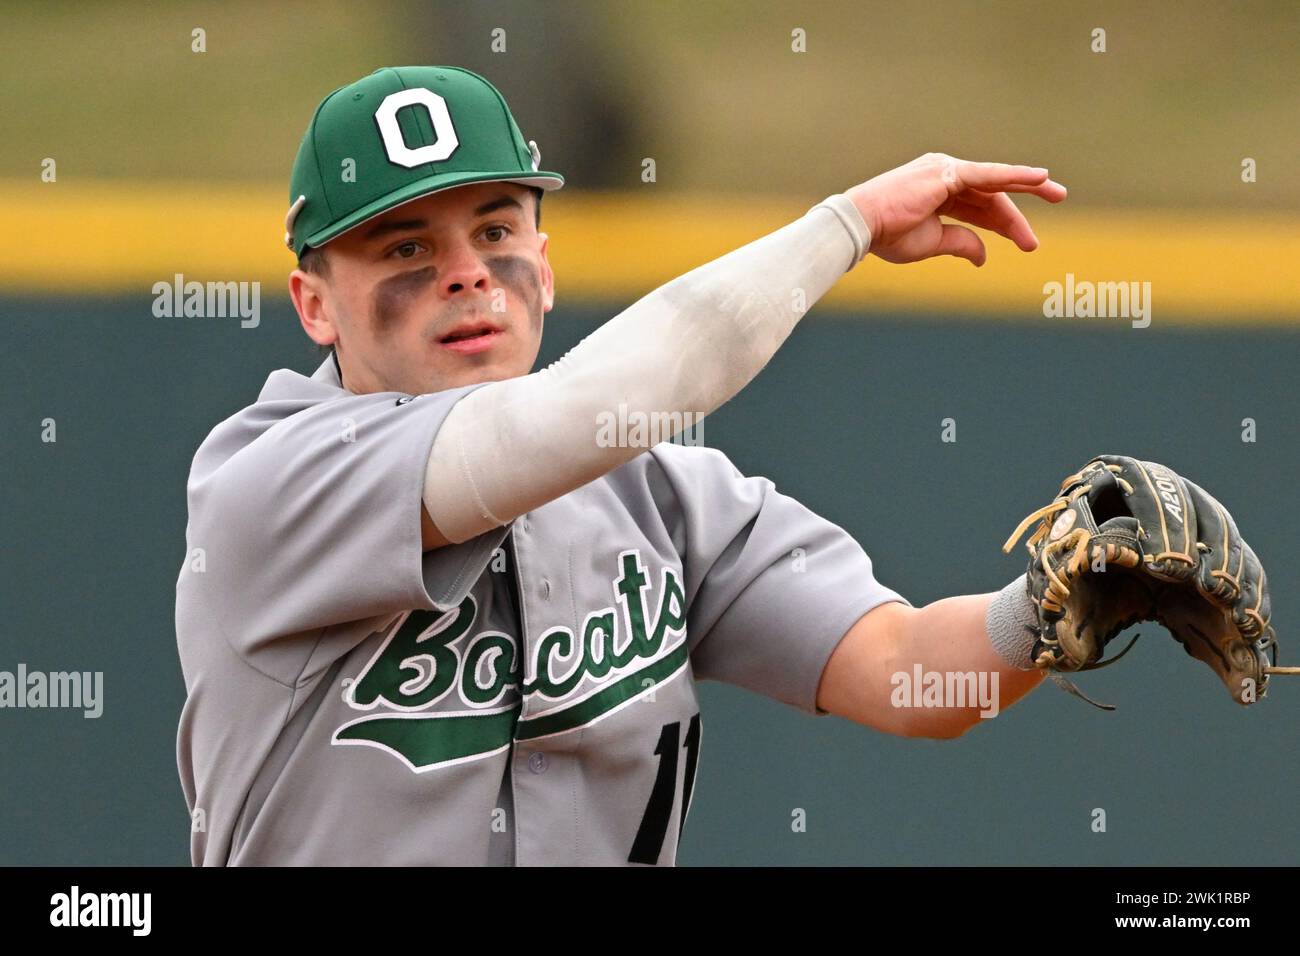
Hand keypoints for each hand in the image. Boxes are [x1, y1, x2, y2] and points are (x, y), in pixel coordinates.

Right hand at [845, 153, 1066, 266]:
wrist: (862, 226)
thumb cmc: (887, 235)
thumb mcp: (931, 243)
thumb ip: (961, 242)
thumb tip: (985, 255)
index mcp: (937, 191)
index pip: (979, 206)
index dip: (1003, 225)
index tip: (1025, 243)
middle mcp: (944, 174)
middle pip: (992, 194)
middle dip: (1017, 212)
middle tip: (1047, 220)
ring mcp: (946, 170)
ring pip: (995, 182)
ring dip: (1028, 187)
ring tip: (1056, 194)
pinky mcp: (948, 172)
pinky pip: (989, 175)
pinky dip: (1014, 174)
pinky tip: (1039, 177)